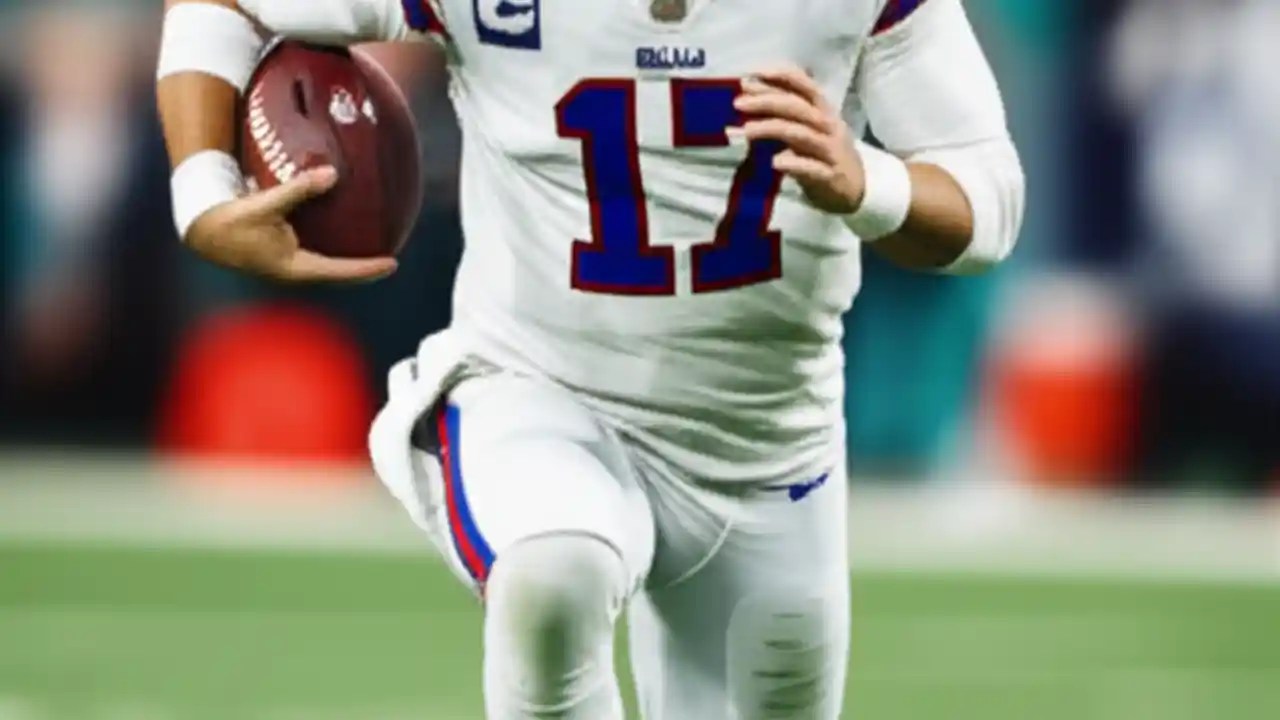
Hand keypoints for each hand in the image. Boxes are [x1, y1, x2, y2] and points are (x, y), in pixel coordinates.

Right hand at [185, 166, 397, 282]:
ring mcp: (288, 268)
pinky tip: (341, 238)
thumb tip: (332, 174)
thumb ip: (300, 189)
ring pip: (327, 268)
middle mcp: (294, 272)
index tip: (392, 264)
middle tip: (389, 261)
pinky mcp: (282, 259)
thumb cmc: (232, 219)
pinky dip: (333, 252)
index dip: (367, 268)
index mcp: (293, 267)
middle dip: (363, 269)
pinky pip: (316, 258)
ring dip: (348, 263)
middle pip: (338, 275)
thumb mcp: (267, 203)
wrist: (203, 229)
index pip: (340, 271)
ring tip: (371, 252)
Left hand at [733, 65, 866, 214]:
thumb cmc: (824, 153)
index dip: (781, 76)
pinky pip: (811, 168)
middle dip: (767, 102)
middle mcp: (828, 126)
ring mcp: (831, 151)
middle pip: (798, 108)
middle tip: (737, 103)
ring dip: (771, 129)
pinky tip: (775, 162)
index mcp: (823, 110)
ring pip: (801, 134)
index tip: (753, 74)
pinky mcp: (830, 176)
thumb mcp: (809, 128)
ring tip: (746, 130)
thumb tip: (749, 88)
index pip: (805, 85)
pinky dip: (793, 164)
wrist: (859, 188)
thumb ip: (784, 111)